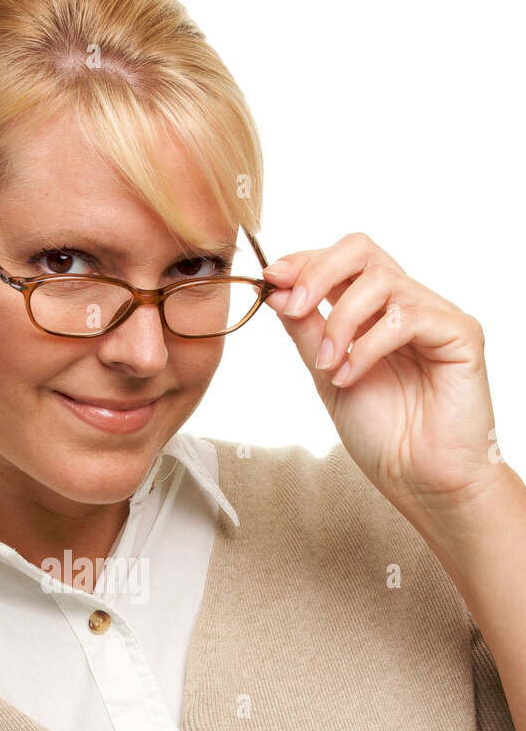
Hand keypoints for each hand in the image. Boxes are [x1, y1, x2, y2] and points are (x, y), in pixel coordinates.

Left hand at [261, 232, 507, 523]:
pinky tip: (352, 376)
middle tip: (293, 306)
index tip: (271, 278)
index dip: (304, 262)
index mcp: (374, 312)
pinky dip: (369, 345)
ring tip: (328, 367)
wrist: (419, 480)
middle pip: (362, 250)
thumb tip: (278, 290)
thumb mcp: (326, 376)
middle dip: (318, 272)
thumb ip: (307, 332)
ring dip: (341, 323)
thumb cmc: (382, 435)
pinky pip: (407, 317)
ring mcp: (435, 315)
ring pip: (381, 281)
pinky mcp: (460, 333)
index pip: (341, 261)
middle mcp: (405, 304)